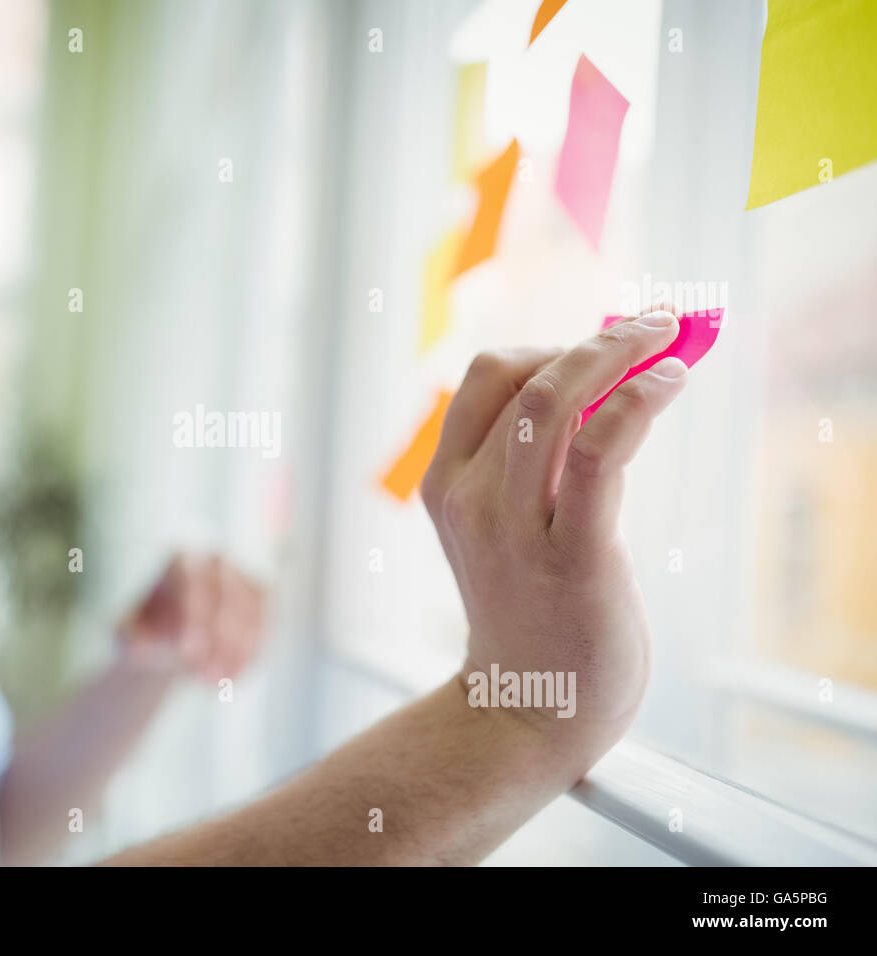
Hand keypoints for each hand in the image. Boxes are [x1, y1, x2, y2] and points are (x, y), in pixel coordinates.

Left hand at [118, 553, 265, 682]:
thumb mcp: (128, 639)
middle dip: (221, 633)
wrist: (172, 644)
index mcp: (180, 561)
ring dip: (237, 649)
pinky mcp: (262, 603)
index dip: (194, 614)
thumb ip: (132, 639)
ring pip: (252, 609)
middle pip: (228, 589)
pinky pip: (264, 626)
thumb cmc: (147, 636)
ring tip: (216, 682)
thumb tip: (148, 646)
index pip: (191, 579)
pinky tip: (232, 679)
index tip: (189, 650)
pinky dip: (250, 654)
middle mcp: (217, 562)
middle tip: (207, 672)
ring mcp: (244, 578)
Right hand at [421, 308, 686, 767]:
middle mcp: (469, 497)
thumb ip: (527, 468)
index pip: (484, 378)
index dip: (546, 344)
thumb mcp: (503, 531)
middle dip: (594, 340)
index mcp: (444, 486)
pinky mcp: (570, 554)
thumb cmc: (529, 615)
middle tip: (648, 326)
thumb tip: (600, 391)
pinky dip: (637, 400)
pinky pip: (596, 451)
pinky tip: (669, 382)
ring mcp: (514, 526)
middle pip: (522, 377)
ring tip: (666, 338)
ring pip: (554, 400)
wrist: (528, 709)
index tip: (597, 346)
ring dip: (618, 353)